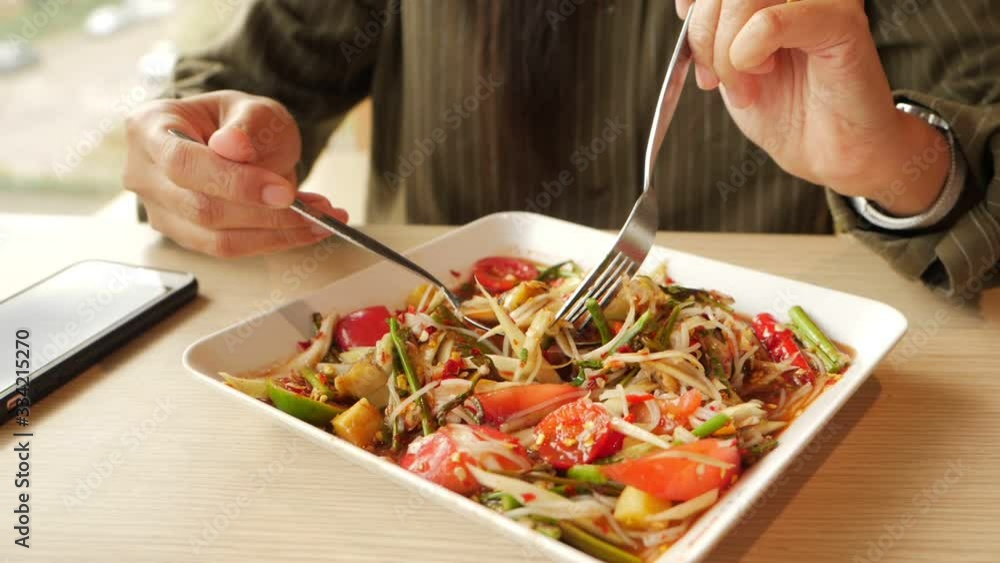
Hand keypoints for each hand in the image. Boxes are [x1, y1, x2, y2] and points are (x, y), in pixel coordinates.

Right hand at [123, 90, 347, 256]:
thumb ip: (247, 124)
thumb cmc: (241, 122)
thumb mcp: (254, 109)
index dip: (233, 182)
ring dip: (276, 234)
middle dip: (265, 214)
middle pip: (199, 207)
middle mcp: (143, 173)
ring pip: (216, 238)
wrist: (239, 143)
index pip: (182, 163)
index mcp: (149, 127)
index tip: (284, 191)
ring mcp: (159, 210)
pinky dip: (272, 242)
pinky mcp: (185, 236)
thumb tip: (231, 147)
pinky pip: (229, 249)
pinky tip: (306, 229)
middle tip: (317, 210)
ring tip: (322, 220)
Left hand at [676, 0, 949, 215]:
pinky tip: (764, 74)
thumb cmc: (789, 111)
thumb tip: (686, 4)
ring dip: (725, 52)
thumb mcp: (729, 66)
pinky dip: (748, 54)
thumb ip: (711, 30)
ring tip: (744, 86)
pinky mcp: (841, 22)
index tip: (697, 54)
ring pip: (741, 0)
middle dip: (703, 35)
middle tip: (715, 78)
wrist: (832, 152)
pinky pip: (771, 22)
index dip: (696, 12)